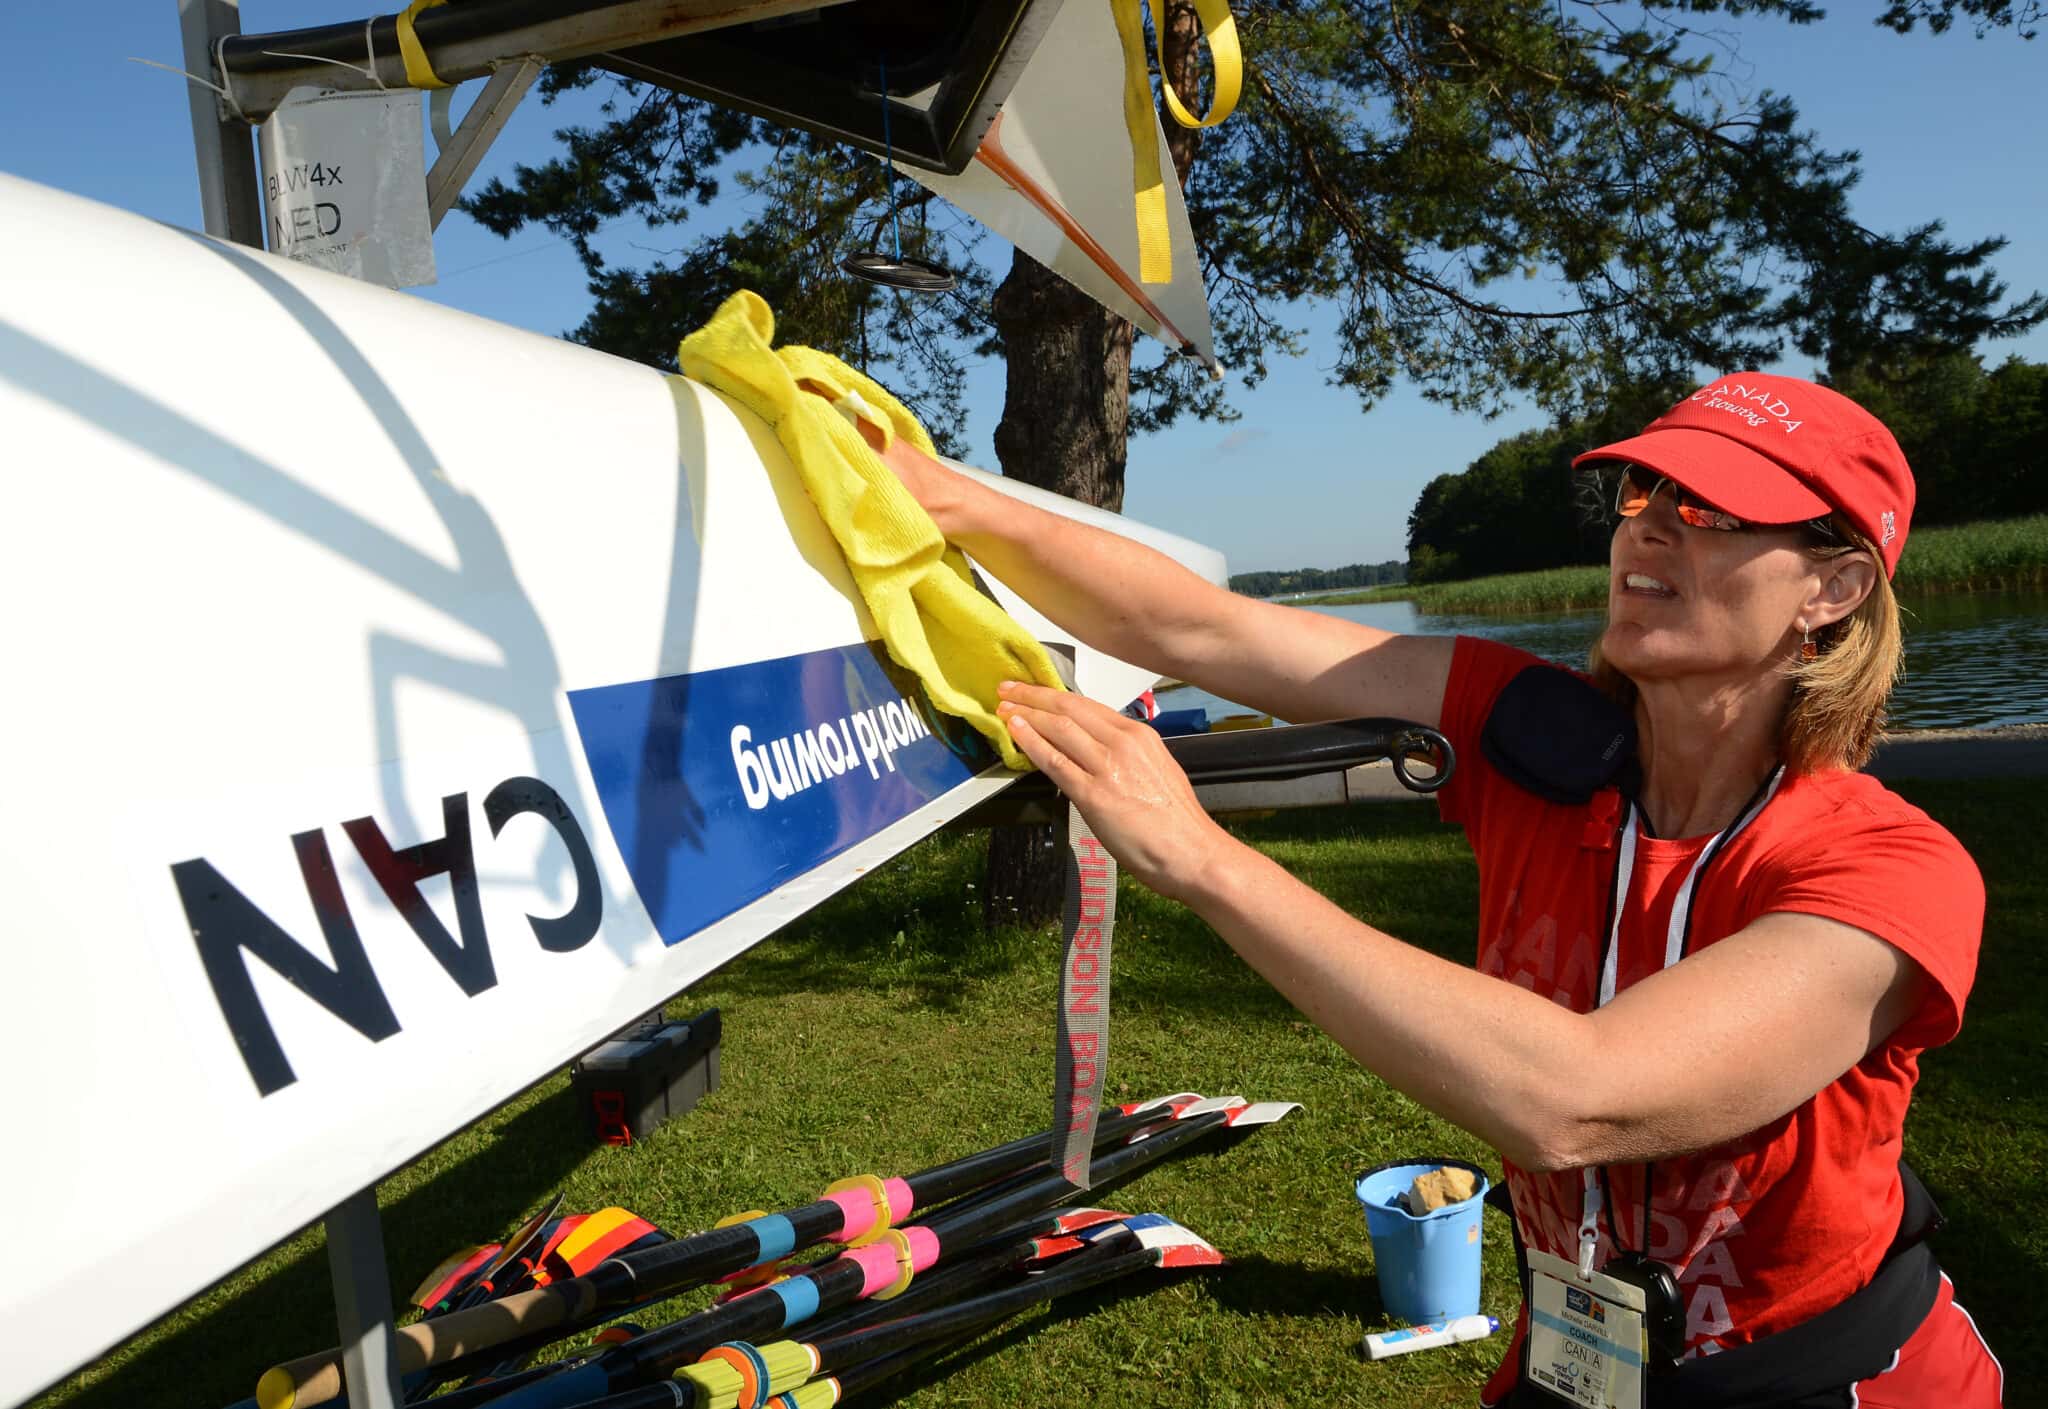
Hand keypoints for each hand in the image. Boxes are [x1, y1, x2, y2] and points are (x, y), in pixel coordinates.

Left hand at [996, 681, 1235, 902]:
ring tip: (1004, 709)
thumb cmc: (1176, 821)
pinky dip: (1031, 743)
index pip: (1088, 706)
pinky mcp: (1094, 794)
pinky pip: (1055, 761)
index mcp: (1139, 735)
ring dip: (1026, 715)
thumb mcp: (1156, 771)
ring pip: (1059, 728)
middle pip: (1068, 709)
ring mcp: (1108, 767)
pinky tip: (1016, 734)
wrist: (1191, 852)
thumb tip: (1098, 754)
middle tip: (1008, 689)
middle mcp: (1123, 743)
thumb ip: (1128, 757)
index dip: (1055, 695)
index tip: (1033, 690)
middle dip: (1033, 696)